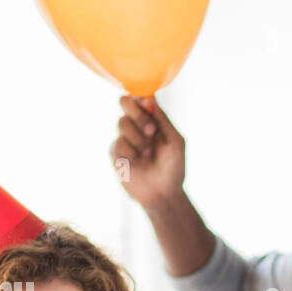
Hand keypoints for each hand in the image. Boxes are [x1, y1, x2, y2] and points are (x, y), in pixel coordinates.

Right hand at [111, 95, 185, 209]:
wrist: (163, 194)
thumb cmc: (173, 168)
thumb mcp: (175, 142)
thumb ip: (163, 119)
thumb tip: (151, 97)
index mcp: (152, 120)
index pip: (140, 97)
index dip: (141, 96)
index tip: (147, 104)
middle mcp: (137, 126)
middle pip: (124, 101)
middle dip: (138, 114)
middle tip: (151, 130)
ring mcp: (125, 138)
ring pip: (121, 122)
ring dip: (138, 138)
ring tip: (147, 153)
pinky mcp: (116, 153)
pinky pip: (118, 142)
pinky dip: (130, 152)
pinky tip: (137, 161)